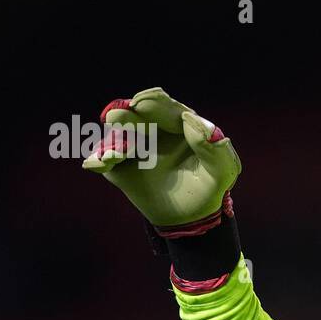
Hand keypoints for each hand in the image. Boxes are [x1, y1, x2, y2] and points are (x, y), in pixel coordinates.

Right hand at [82, 86, 240, 226]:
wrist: (190, 216)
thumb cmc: (210, 187)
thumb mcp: (223, 171)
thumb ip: (215, 149)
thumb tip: (191, 120)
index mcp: (178, 123)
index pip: (164, 106)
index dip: (152, 103)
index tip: (140, 104)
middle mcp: (152, 129)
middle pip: (134, 115)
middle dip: (125, 117)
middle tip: (115, 118)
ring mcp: (132, 146)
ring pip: (116, 137)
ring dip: (112, 143)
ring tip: (113, 157)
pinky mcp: (118, 166)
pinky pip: (103, 160)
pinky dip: (99, 160)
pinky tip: (97, 165)